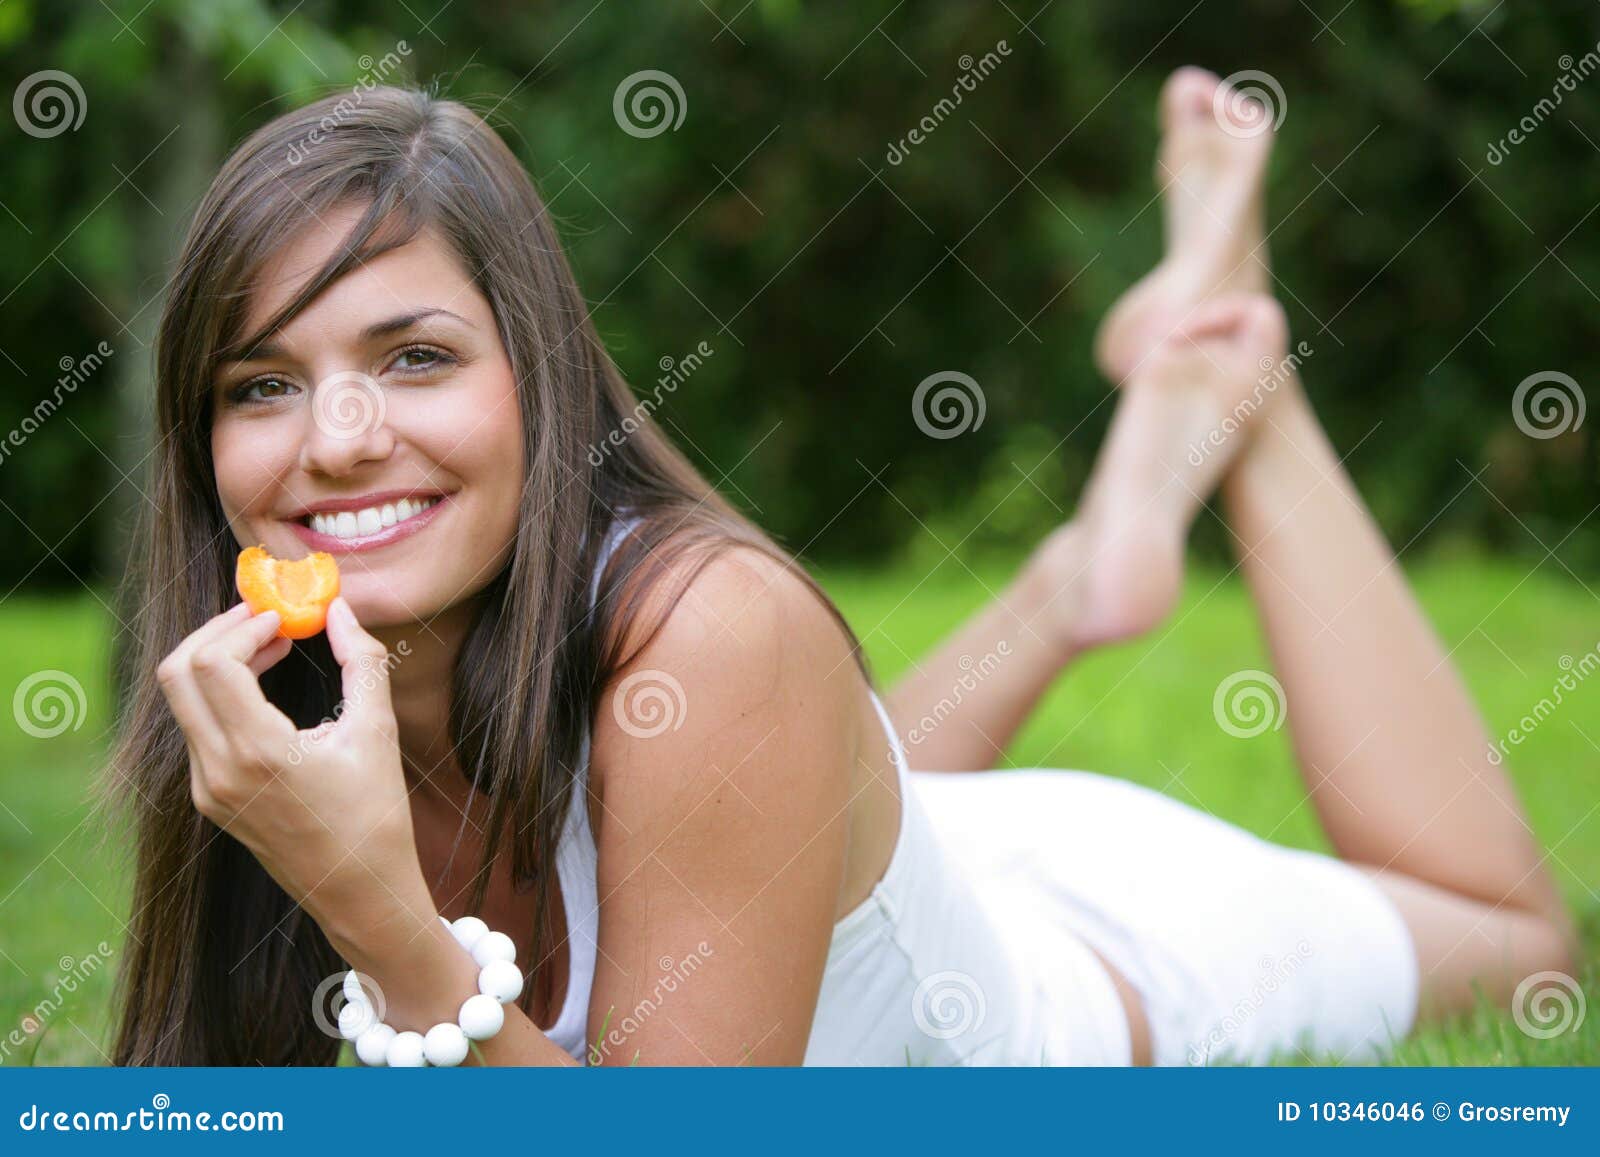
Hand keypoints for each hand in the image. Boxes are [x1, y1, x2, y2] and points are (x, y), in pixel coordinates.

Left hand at [156, 596, 434, 951]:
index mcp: (256, 753)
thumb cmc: (376, 816)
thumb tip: (341, 609)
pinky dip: (222, 695)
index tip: (284, 616)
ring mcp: (208, 788)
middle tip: (263, 618)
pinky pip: (199, 728)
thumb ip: (361, 661)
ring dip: (219, 661)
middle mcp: (218, 771)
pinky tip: (265, 689)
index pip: (214, 662)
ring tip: (271, 647)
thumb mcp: (377, 731)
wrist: (359, 893)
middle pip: (178, 673)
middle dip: (217, 632)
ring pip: (183, 700)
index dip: (245, 626)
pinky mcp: (211, 799)